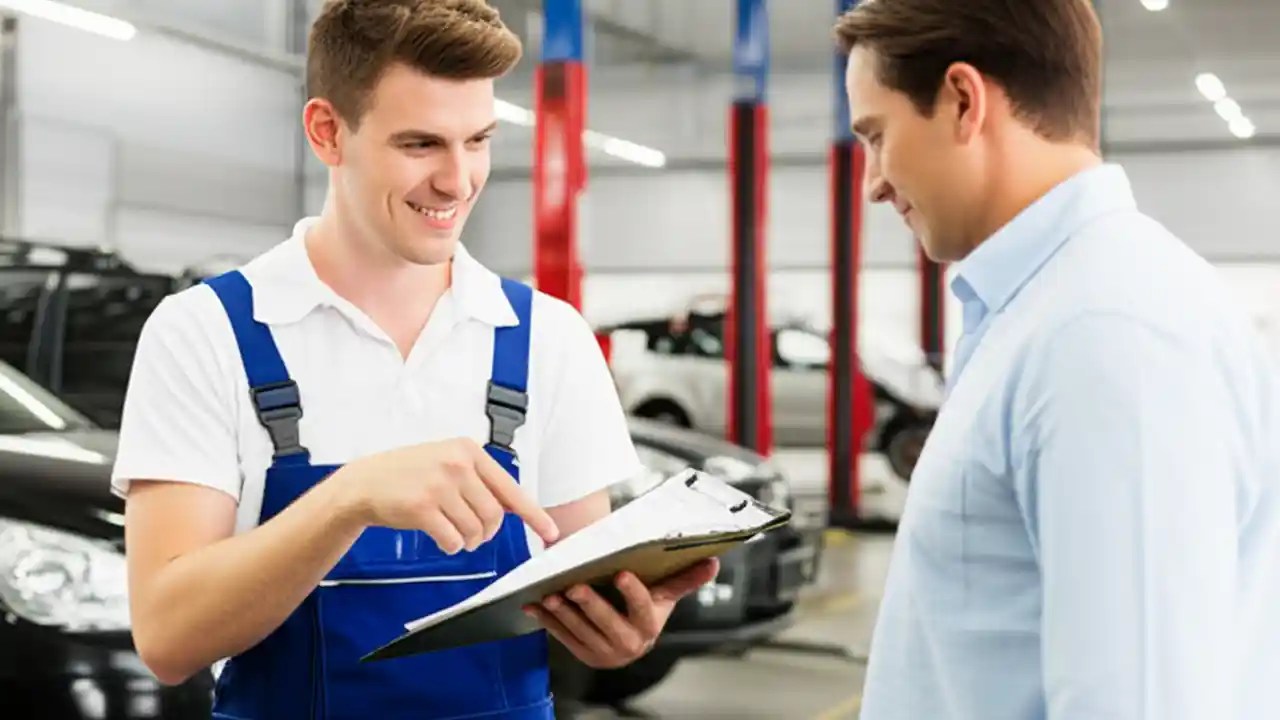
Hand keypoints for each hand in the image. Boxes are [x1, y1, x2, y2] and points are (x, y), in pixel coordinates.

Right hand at [332, 437, 558, 552]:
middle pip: (494, 516)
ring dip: (468, 541)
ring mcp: (439, 484)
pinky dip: (451, 546)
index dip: (534, 514)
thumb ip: (478, 480)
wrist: (364, 483)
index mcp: (467, 451)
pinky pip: (453, 540)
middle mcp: (456, 464)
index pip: (510, 488)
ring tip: (454, 534)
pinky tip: (440, 537)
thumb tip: (512, 507)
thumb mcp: (446, 461)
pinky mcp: (422, 507)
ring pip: (475, 530)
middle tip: (472, 533)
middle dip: (486, 532)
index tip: (551, 532)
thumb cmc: (408, 474)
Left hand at [523, 558, 719, 668]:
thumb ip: (685, 579)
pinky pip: (562, 637)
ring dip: (563, 613)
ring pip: (581, 631)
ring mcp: (603, 653)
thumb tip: (713, 561)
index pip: (643, 608)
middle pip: (607, 624)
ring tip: (549, 594)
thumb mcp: (665, 595)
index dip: (632, 593)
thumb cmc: (647, 608)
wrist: (628, 638)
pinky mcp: (583, 655)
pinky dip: (547, 621)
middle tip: (574, 587)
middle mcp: (629, 644)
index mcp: (649, 626)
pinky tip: (534, 605)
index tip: (620, 574)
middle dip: (590, 605)